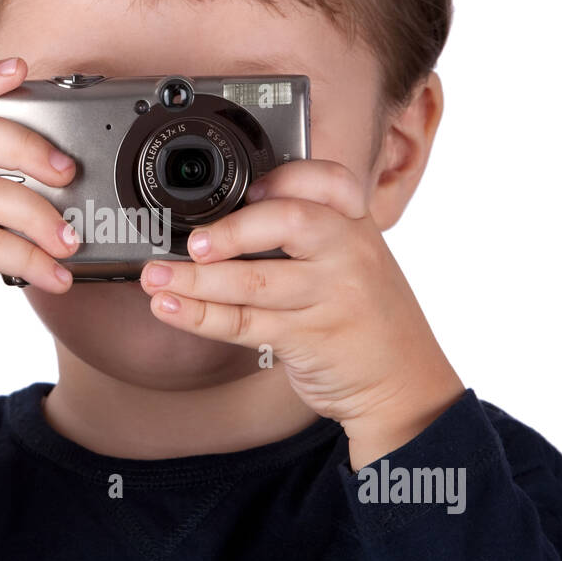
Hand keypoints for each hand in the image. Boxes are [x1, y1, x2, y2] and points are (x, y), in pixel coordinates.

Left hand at [138, 158, 464, 468]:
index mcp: (357, 225)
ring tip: (155, 276)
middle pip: (289, 223)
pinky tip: (170, 307)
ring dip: (195, 280)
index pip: (328, 181)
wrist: (405, 383)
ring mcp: (329, 298)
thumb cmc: (366, 315)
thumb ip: (311, 232)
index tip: (249, 188)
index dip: (284, 177)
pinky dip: (200, 316)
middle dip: (233, 229)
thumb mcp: (355, 260)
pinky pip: (244, 324)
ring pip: (253, 281)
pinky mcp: (308, 339)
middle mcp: (348, 254)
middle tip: (194, 243)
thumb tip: (230, 212)